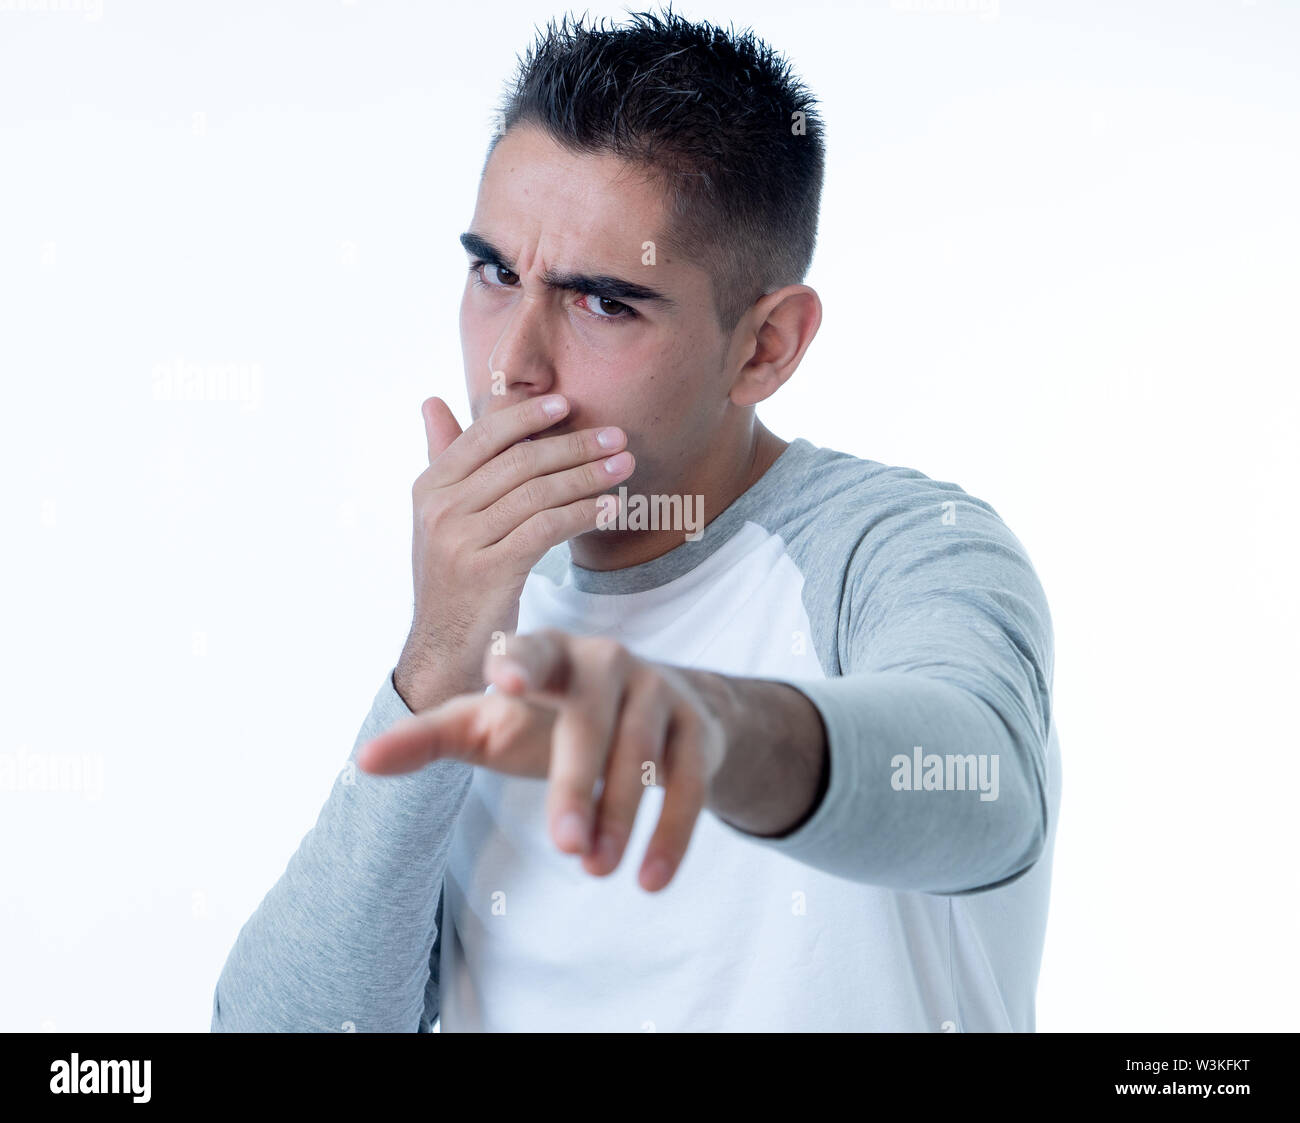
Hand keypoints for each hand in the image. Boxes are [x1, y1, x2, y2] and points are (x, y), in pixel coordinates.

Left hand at [358, 630, 728, 892]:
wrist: (657, 713)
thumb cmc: (550, 720)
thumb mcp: (490, 726)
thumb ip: (431, 739)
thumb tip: (362, 760)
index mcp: (548, 655)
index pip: (531, 653)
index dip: (518, 663)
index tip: (504, 685)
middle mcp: (607, 661)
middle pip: (590, 718)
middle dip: (578, 782)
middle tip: (566, 847)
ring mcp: (658, 689)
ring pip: (641, 754)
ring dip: (622, 816)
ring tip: (595, 870)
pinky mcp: (696, 727)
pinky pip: (689, 781)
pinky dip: (672, 833)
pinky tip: (649, 881)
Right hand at [395, 395, 634, 706]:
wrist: (443, 649)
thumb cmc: (454, 578)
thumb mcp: (440, 517)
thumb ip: (443, 459)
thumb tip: (433, 401)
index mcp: (429, 486)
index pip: (484, 435)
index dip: (528, 416)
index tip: (568, 403)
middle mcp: (440, 508)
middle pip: (519, 462)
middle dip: (574, 446)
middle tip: (616, 438)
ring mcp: (462, 540)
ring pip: (538, 493)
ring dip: (589, 478)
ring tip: (624, 468)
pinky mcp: (489, 570)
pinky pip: (547, 528)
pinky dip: (583, 514)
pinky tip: (611, 509)